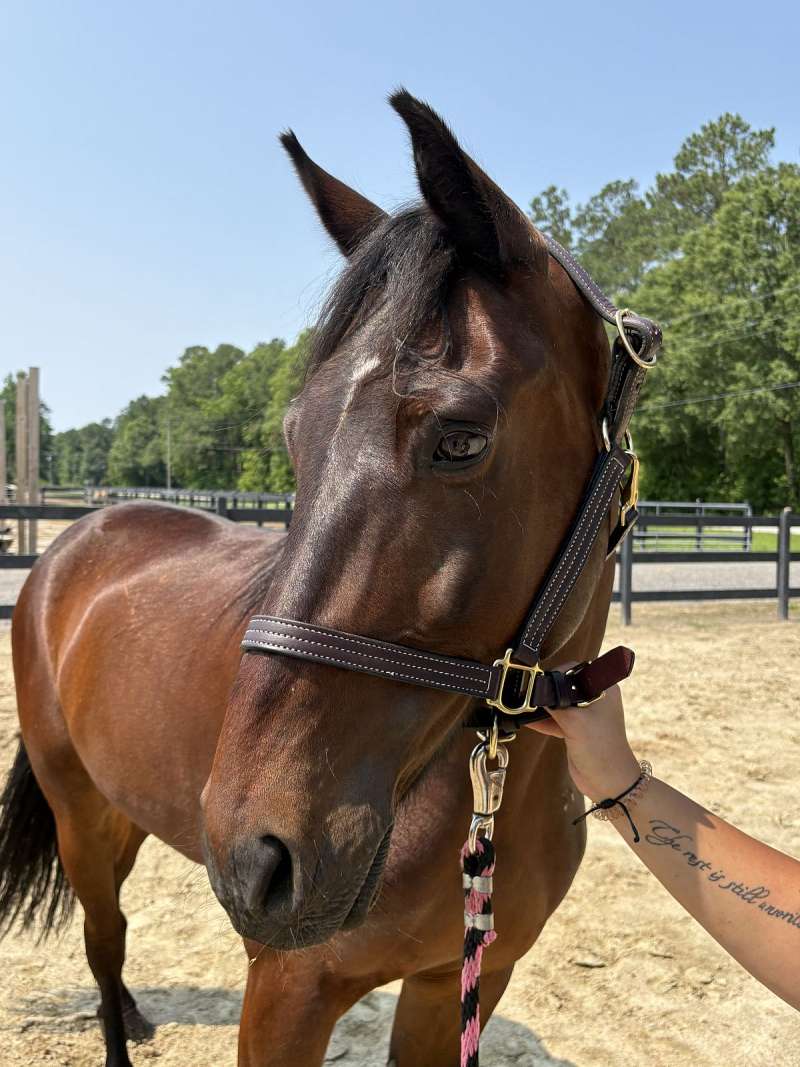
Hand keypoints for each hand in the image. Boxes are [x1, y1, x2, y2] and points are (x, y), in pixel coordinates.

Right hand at [526, 672, 639, 800]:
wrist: (609, 782)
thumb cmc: (600, 749)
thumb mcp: (575, 721)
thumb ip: (554, 704)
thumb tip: (534, 691)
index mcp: (603, 688)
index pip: (575, 668)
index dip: (556, 672)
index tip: (539, 679)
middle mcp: (595, 697)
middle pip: (564, 685)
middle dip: (547, 690)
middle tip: (528, 692)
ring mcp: (586, 714)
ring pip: (559, 703)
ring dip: (543, 706)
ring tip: (524, 706)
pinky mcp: (576, 729)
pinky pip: (556, 719)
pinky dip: (543, 720)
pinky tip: (526, 720)